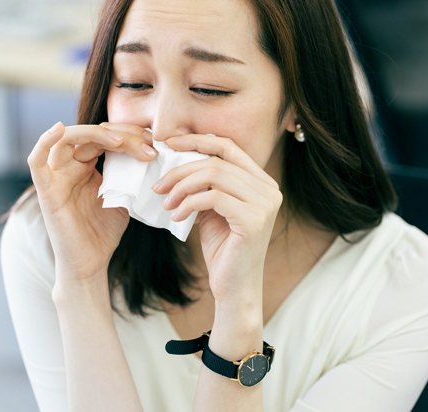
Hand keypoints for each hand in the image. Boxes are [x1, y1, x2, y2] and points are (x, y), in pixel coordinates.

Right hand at [27, 122, 156, 280]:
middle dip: (122, 135)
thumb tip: (150, 153)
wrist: (90, 264)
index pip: (105, 137)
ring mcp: (56, 177)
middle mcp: (69, 168)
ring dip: (96, 134)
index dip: (129, 135)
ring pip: (67, 139)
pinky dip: (44, 142)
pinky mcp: (46, 192)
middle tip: (149, 145)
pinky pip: (36, 162)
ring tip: (121, 142)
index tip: (155, 144)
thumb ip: (129, 175)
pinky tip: (58, 129)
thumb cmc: (103, 233)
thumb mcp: (123, 198)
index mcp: (86, 167)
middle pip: (91, 135)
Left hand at [151, 134, 282, 302]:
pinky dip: (189, 203)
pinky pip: (213, 198)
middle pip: (217, 161)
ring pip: (214, 175)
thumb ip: (206, 184)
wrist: (235, 287)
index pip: (228, 147)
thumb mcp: (213, 209)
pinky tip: (176, 216)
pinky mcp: (254, 220)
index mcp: (262, 182)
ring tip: (166, 202)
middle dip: (182, 170)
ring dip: (182, 186)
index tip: (170, 144)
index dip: (198, 140)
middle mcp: (269, 189)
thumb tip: (177, 158)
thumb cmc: (223, 248)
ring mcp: (264, 204)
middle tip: (159, 185)